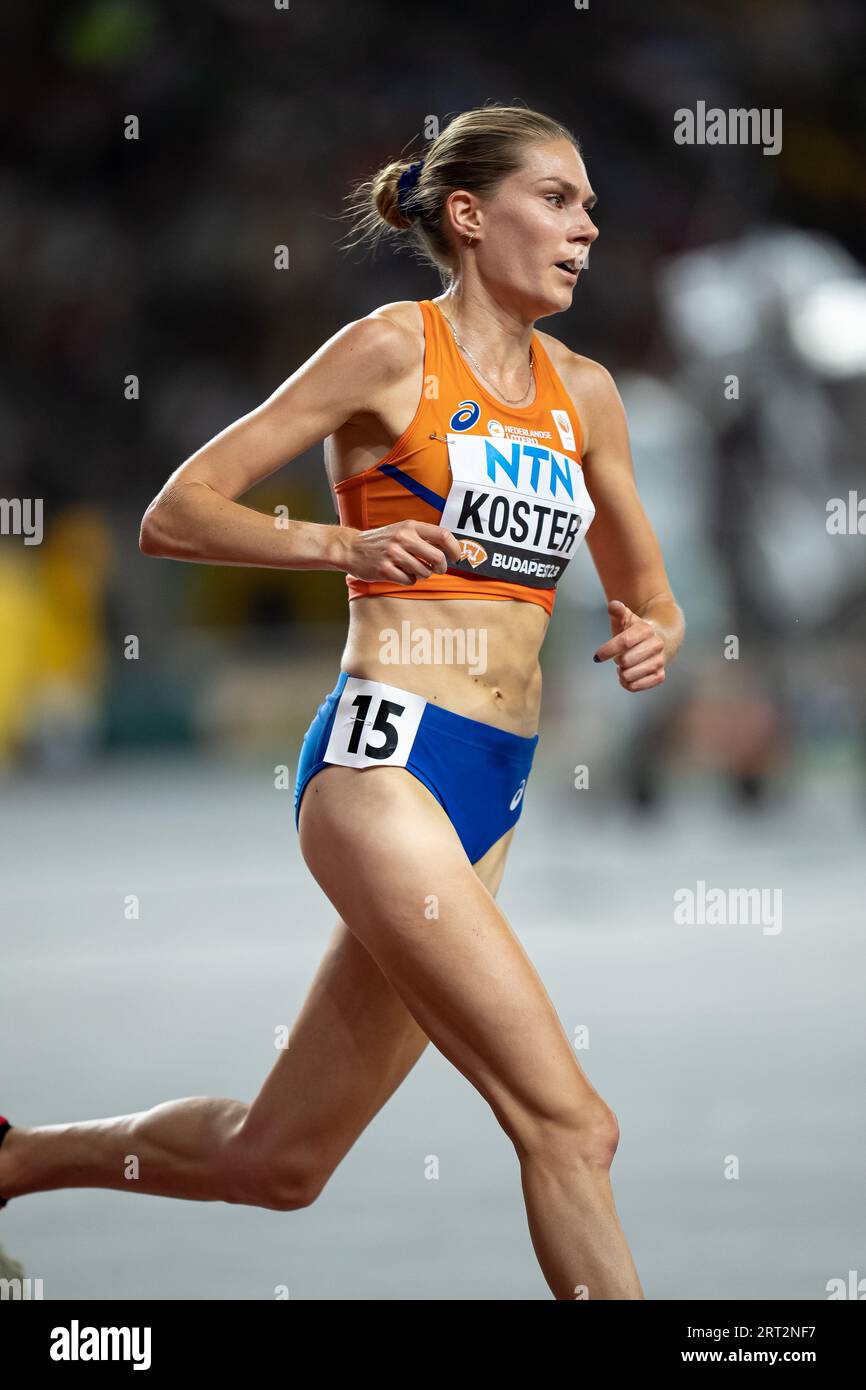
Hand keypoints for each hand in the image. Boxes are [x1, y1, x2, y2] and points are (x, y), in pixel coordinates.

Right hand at [343, 520, 461, 585]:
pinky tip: (400, 574)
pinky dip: (408, 580)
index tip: (456, 557)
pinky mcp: (385, 569)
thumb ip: (424, 536)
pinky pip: (409, 581)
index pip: (443, 535)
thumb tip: (452, 548)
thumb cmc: (383, 541)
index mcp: (410, 526)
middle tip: (437, 569)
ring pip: (424, 572)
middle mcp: (403, 538)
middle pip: (437, 558)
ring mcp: (393, 554)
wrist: (352, 548)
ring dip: (422, 574)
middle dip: (441, 568)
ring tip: (412, 569)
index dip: (455, 548)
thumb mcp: (402, 530)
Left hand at [593, 599, 665, 691]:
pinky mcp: (660, 676)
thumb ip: (618, 611)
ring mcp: (659, 662)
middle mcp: (656, 645)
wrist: (661, 640)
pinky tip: (628, 674)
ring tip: (625, 665)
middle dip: (616, 660)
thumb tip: (614, 605)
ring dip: (621, 672)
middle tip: (620, 656)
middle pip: (625, 661)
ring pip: (628, 675)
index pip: (624, 642)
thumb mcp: (626, 619)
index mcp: (646, 630)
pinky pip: (635, 686)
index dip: (608, 650)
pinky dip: (627, 683)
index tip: (597, 657)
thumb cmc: (635, 631)